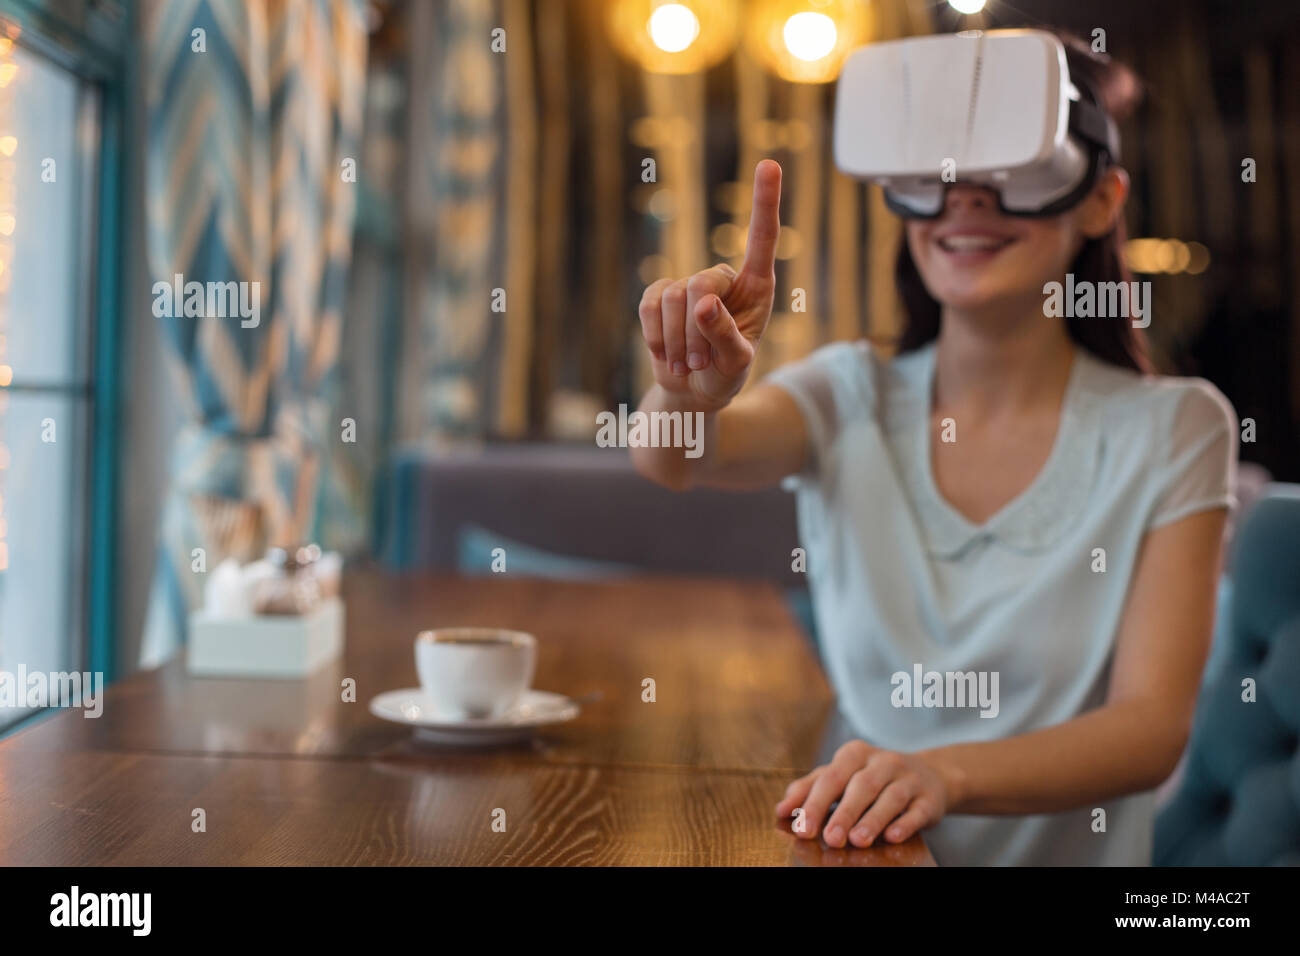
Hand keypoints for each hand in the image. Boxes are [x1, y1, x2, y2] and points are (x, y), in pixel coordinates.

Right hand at [637, 159, 781, 411]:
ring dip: (676, 341)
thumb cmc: (724, 376)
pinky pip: (648, 305)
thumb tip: (702, 302)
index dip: (764, 201)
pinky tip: (666, 355)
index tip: (769, 163)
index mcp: (756, 288)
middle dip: (695, 330)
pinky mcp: (659, 297)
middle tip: (699, 364)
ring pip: (672, 298)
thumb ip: (724, 335)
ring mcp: (689, 285)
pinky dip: (655, 335)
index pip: (762, 238)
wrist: (692, 392)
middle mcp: (723, 279)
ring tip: (687, 365)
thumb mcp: (735, 364)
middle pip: (701, 282)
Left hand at [775, 741, 957, 848]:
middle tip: (830, 839)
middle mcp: (883, 761)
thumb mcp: (842, 775)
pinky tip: (892, 837)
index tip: (801, 829)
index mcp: (855, 754)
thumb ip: (810, 788)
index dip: (815, 803)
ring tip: (857, 841)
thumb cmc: (872, 778)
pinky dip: (905, 823)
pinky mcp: (929, 798)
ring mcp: (909, 779)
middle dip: (844, 813)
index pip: (831, 777)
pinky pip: (917, 810)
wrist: (928, 776)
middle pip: (861, 786)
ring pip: (890, 797)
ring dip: (873, 819)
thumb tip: (781, 810)